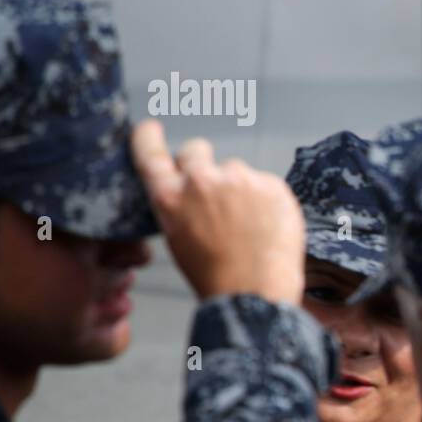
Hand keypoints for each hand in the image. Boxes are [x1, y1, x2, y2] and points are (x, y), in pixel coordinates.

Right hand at [131, 119, 305, 304]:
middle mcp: (201, 181)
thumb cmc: (215, 275)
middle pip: (197, 150)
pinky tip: (268, 226)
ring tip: (248, 224)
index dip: (148, 138)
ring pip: (236, 171)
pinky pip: (265, 183)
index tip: (150, 128)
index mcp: (170, 197)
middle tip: (216, 192)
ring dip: (240, 187)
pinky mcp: (272, 184)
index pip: (150, 153)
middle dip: (202, 164)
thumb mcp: (179, 239)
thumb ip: (182, 205)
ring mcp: (240, 179)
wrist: (255, 293)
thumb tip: (192, 191)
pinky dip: (267, 199)